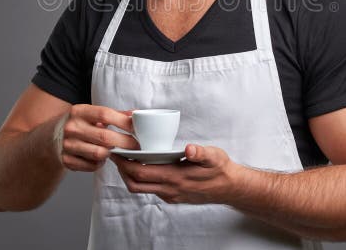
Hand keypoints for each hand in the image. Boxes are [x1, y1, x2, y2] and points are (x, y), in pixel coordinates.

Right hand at [55, 104, 138, 171]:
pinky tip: (99, 158)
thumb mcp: (92, 114)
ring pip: (99, 153)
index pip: (105, 114)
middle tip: (137, 146)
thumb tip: (135, 115)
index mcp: (79, 111)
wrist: (53, 137)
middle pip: (105, 137)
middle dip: (125, 143)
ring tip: (113, 150)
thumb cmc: (80, 124)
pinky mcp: (66, 160)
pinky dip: (99, 163)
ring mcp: (67, 145)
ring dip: (110, 154)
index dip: (123, 122)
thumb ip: (114, 115)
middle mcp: (71, 127)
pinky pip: (91, 166)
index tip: (136, 128)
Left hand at [110, 144, 241, 204]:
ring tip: (125, 160)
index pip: (142, 173)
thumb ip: (201, 153)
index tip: (118, 151)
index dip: (125, 164)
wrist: (229, 187)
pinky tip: (143, 167)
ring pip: (141, 189)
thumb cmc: (220, 169)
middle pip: (135, 183)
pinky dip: (141, 180)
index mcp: (176, 177)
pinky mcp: (172, 196)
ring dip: (129, 176)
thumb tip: (190, 149)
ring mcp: (170, 194)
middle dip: (122, 169)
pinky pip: (150, 190)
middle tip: (116, 154)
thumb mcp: (214, 156)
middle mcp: (170, 189)